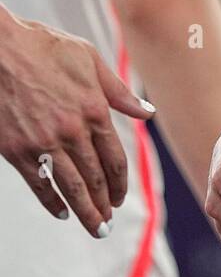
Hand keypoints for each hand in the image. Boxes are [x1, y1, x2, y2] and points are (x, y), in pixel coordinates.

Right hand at [0, 3, 153, 235]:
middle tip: (108, 222)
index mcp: (94, 108)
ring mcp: (43, 142)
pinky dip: (51, 201)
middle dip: (104, 203)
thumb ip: (119, 93)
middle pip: (95, 177)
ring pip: (70, 186)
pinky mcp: (17, 150)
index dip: (119, 181)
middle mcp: (72, 130)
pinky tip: (60, 212)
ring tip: (95, 228)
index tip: (120, 197)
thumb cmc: (46, 48)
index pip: (114, 157)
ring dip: (85, 211)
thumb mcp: (90, 61)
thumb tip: (147, 114)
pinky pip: (39, 183)